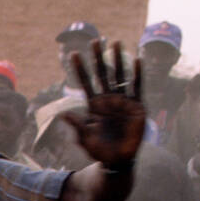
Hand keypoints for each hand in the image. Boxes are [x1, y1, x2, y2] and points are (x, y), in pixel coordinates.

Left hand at [62, 41, 145, 168]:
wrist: (117, 160)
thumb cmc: (99, 151)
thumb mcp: (85, 138)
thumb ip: (77, 125)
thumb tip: (62, 115)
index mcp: (94, 106)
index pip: (85, 83)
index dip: (79, 69)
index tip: (72, 54)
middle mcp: (108, 100)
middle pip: (102, 74)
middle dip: (98, 57)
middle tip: (95, 40)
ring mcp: (122, 101)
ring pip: (119, 75)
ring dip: (117, 59)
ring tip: (115, 42)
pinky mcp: (137, 106)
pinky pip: (137, 86)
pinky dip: (137, 74)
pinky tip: (137, 59)